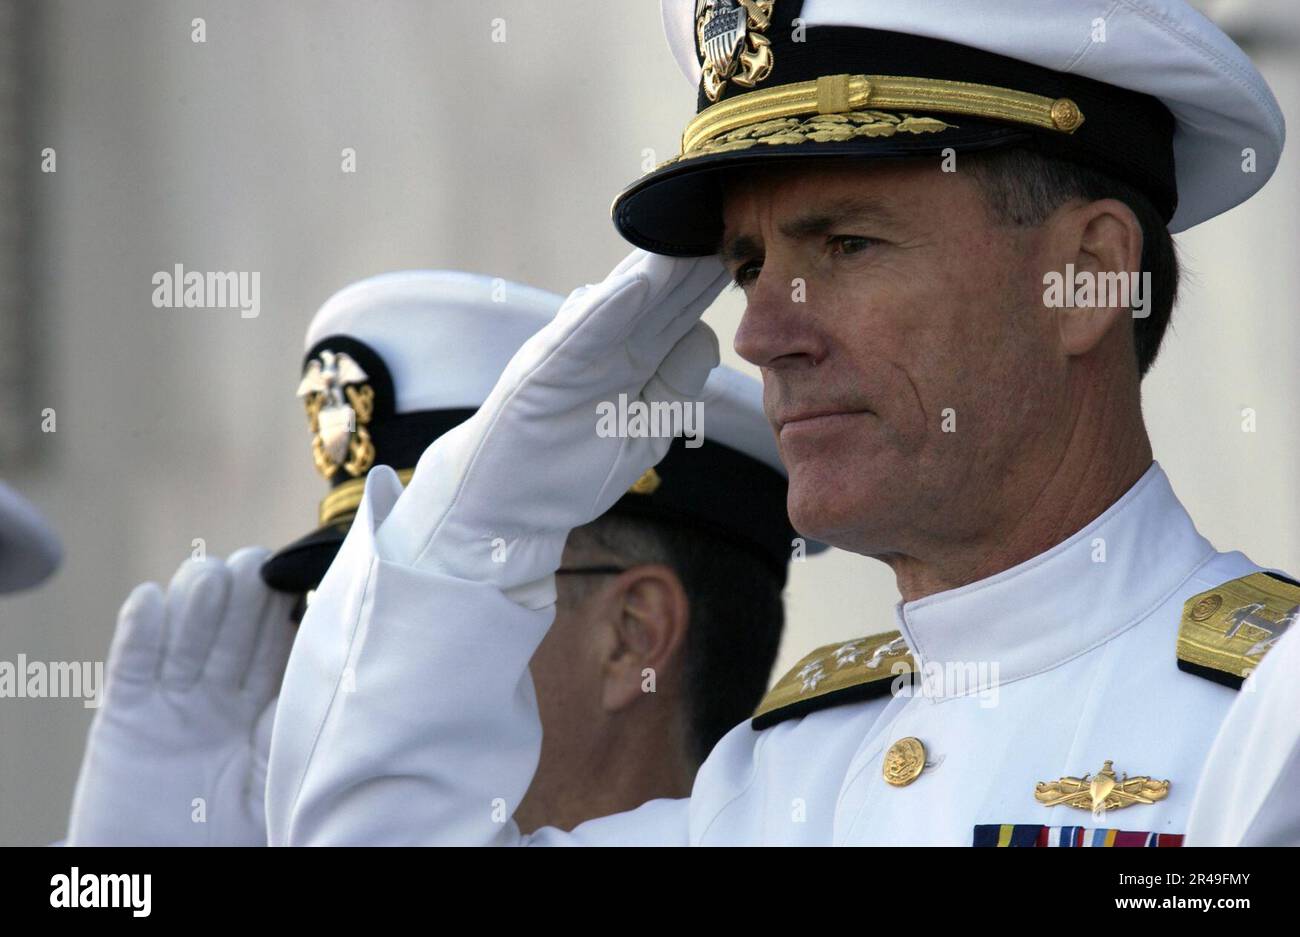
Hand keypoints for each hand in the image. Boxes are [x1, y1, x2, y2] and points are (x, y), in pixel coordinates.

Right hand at [66, 547, 293, 844]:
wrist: (163, 872)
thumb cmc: (230, 837)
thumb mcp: (274, 786)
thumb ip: (287, 735)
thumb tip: (322, 686)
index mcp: (260, 710)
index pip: (274, 650)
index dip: (282, 614)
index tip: (296, 579)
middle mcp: (217, 697)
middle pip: (230, 635)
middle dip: (242, 598)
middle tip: (253, 564)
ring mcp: (170, 702)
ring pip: (184, 640)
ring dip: (195, 605)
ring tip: (208, 577)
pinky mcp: (123, 716)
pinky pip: (131, 667)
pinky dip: (138, 633)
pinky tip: (148, 600)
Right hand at [375, 249, 726, 599]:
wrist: (507, 504)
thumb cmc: (573, 467)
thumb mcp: (644, 430)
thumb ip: (675, 387)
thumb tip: (705, 335)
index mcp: (637, 362)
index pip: (683, 313)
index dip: (712, 283)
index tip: (754, 249)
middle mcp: (609, 346)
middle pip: (661, 296)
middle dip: (695, 260)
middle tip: (733, 216)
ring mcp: (576, 352)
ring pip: (627, 301)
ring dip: (661, 268)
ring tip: (694, 231)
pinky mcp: (544, 368)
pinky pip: (583, 332)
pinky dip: (609, 307)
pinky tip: (638, 281)